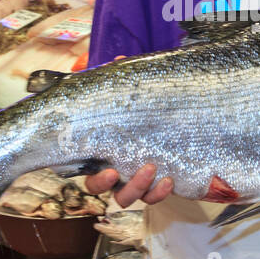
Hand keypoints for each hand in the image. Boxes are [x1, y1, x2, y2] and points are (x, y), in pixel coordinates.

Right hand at [83, 55, 173, 205]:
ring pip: (128, 198)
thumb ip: (117, 82)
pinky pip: (152, 196)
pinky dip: (159, 193)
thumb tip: (118, 60)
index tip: (108, 170)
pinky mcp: (152, 184)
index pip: (90, 176)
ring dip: (140, 188)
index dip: (98, 180)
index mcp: (100, 156)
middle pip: (108, 191)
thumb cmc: (130, 112)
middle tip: (131, 170)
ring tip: (153, 169)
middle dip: (117, 184)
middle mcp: (114, 173)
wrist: (163, 122)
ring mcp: (133, 181)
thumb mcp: (125, 96)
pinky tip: (168, 180)